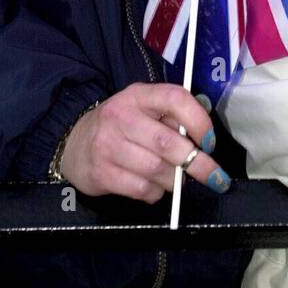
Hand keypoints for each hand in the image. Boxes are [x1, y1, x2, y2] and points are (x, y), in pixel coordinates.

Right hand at [60, 82, 229, 201]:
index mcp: (138, 95)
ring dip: (175, 180)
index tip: (210, 141)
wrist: (75, 143)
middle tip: (212, 175)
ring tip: (177, 179)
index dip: (199, 121)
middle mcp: (121, 116)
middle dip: (197, 163)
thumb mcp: (143, 110)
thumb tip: (204, 142)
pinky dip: (156, 192)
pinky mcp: (101, 173)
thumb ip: (171, 118)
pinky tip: (155, 187)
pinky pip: (141, 189)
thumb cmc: (122, 126)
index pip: (175, 99)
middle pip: (168, 143)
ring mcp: (108, 145)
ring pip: (156, 170)